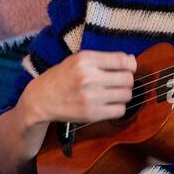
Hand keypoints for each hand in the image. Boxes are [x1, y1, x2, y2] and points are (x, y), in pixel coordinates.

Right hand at [19, 50, 136, 125]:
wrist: (41, 99)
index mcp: (85, 60)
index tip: (128, 68)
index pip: (123, 61)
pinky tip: (108, 104)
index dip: (131, 65)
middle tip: (117, 82)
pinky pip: (120, 110)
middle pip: (128, 79)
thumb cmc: (62, 77)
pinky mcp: (91, 114)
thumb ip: (104, 59)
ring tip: (112, 93)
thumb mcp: (78, 59)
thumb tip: (132, 62)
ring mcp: (90, 97)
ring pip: (126, 95)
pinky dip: (118, 107)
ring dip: (123, 94)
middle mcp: (88, 77)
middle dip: (126, 80)